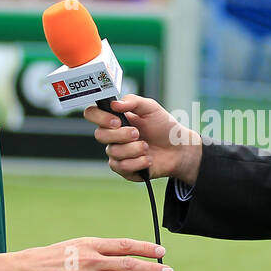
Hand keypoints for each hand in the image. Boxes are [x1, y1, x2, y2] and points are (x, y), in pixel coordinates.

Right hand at [8, 237, 172, 270]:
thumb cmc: (47, 259)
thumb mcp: (73, 248)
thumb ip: (95, 252)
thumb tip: (117, 258)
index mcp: (91, 245)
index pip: (125, 245)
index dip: (145, 247)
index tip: (162, 251)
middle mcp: (92, 259)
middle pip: (128, 264)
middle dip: (151, 268)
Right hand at [82, 93, 201, 184]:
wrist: (178, 149)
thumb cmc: (163, 127)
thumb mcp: (151, 108)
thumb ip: (133, 101)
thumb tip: (115, 104)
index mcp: (115, 118)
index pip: (92, 114)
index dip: (99, 117)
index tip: (117, 120)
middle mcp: (113, 136)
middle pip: (99, 135)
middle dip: (121, 134)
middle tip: (137, 133)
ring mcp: (117, 153)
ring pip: (113, 152)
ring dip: (133, 149)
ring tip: (147, 146)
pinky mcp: (124, 169)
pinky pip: (122, 167)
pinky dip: (138, 162)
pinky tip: (148, 159)